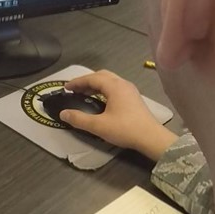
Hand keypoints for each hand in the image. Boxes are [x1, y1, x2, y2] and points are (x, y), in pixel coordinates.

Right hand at [59, 70, 177, 160]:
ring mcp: (130, 90)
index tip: (66, 88)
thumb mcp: (99, 126)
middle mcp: (122, 84)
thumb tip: (63, 114)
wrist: (151, 137)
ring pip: (110, 80)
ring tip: (85, 94)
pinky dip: (104, 89)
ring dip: (96, 84)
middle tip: (75, 89)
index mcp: (114, 86)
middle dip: (86, 81)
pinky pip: (115, 87)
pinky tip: (100, 100)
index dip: (77, 82)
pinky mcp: (134, 98)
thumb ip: (79, 119)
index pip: (92, 78)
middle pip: (101, 75)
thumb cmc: (125, 129)